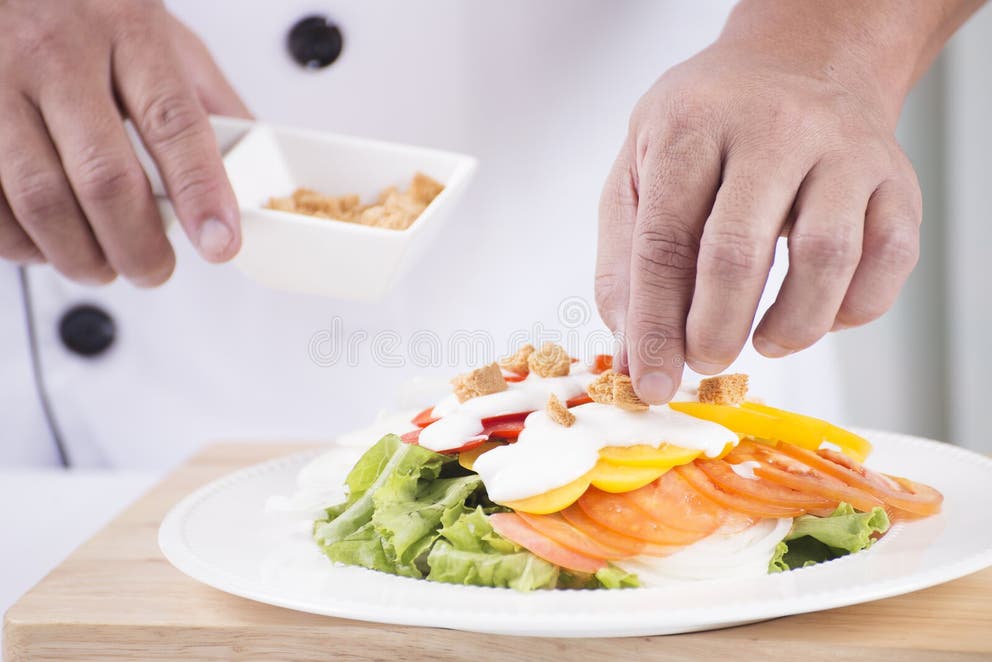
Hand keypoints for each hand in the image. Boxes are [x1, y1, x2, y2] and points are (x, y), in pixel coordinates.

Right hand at [0, 0, 249, 285]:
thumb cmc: (86, 9)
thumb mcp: (161, 33)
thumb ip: (209, 98)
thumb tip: (256, 167)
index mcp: (127, 31)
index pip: (174, 124)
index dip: (201, 193)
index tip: (221, 243)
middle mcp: (58, 54)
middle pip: (104, 176)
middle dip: (137, 245)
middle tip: (154, 270)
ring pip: (41, 197)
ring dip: (80, 254)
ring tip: (103, 267)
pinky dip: (22, 242)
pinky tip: (48, 244)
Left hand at [596, 40, 922, 402]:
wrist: (798, 64)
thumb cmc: (706, 129)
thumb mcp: (639, 170)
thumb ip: (624, 259)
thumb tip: (633, 354)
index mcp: (693, 124)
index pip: (664, 241)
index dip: (654, 324)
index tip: (650, 381)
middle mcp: (773, 127)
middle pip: (738, 253)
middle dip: (714, 331)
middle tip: (704, 362)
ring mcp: (844, 150)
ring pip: (826, 259)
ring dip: (790, 327)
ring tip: (763, 342)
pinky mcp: (895, 178)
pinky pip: (888, 261)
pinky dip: (853, 308)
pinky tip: (819, 312)